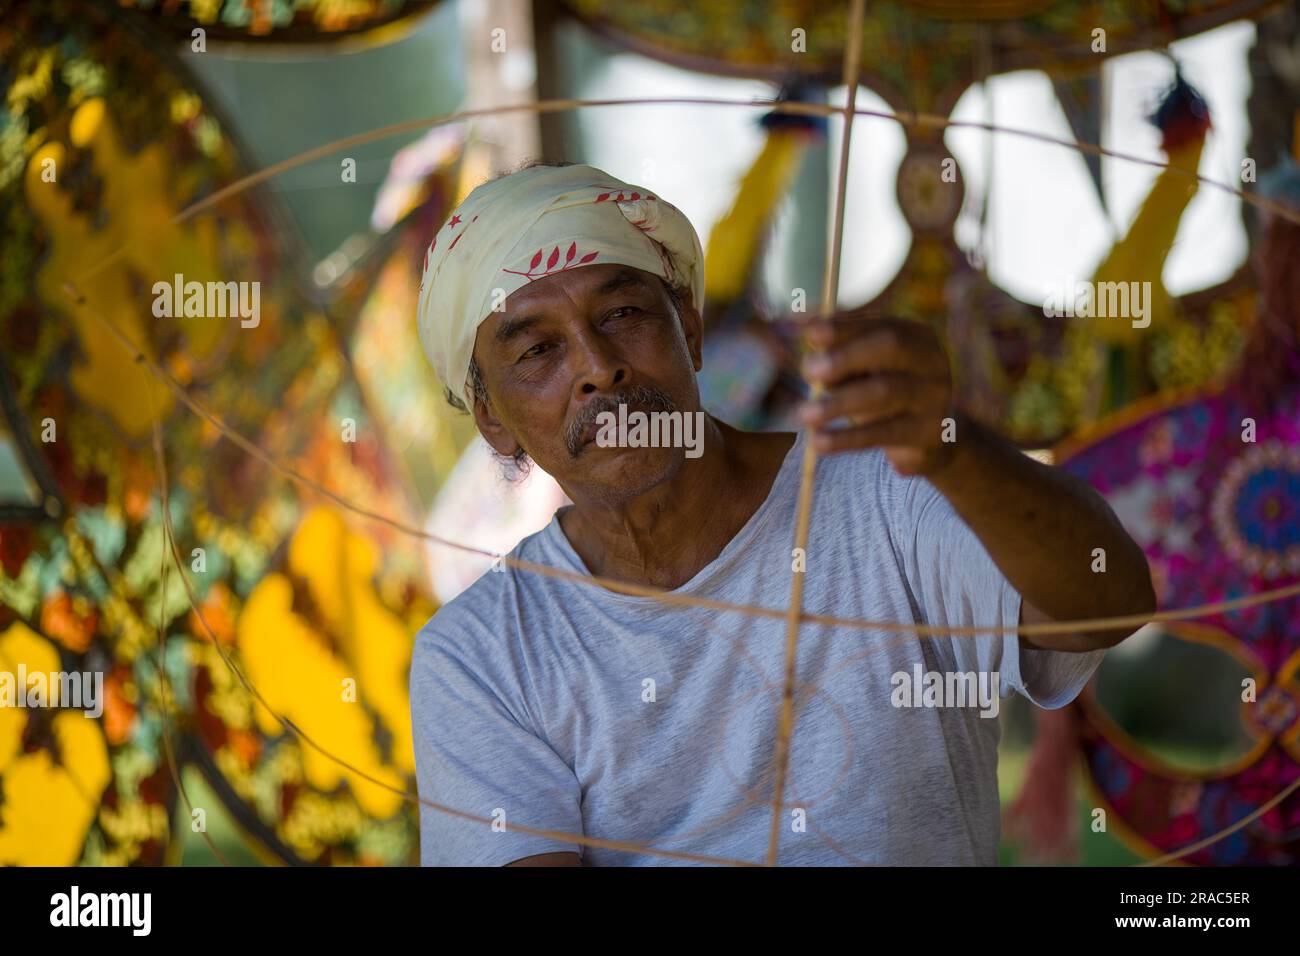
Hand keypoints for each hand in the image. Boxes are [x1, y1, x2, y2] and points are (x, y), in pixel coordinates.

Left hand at [796, 315, 956, 476]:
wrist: (931, 439)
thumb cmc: (886, 392)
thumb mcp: (865, 369)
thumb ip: (838, 350)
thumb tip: (801, 328)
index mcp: (916, 335)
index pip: (879, 323)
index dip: (844, 327)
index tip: (811, 334)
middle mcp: (932, 360)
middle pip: (890, 347)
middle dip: (846, 356)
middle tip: (809, 370)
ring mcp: (936, 396)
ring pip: (885, 392)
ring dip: (839, 402)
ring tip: (805, 415)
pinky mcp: (930, 433)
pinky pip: (885, 433)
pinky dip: (848, 438)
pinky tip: (819, 442)